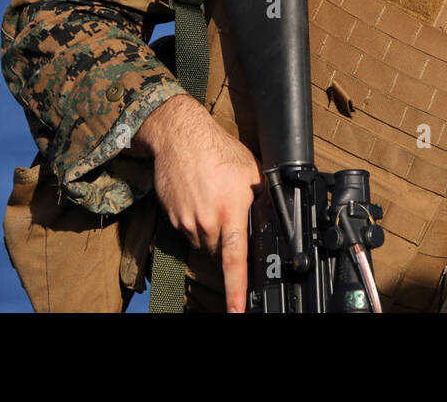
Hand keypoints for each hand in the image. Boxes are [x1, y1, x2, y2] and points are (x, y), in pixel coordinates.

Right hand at [133, 94, 262, 311]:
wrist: (180, 136)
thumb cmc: (218, 149)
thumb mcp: (253, 172)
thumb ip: (261, 199)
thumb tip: (275, 218)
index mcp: (231, 212)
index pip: (235, 261)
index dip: (237, 289)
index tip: (237, 310)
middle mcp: (206, 222)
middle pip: (219, 253)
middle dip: (228, 245)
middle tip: (233, 218)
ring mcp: (186, 221)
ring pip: (203, 244)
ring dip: (212, 234)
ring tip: (216, 203)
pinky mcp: (171, 217)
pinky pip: (188, 232)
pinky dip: (196, 224)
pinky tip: (201, 200)